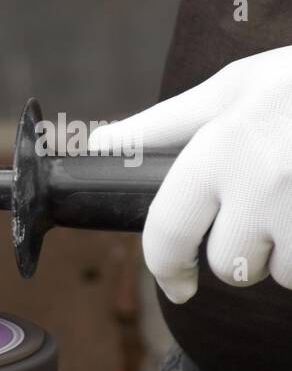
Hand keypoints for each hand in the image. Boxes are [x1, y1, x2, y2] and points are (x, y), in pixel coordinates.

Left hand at [89, 47, 291, 302]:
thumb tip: (97, 147)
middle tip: (273, 209)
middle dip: (248, 251)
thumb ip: (163, 127)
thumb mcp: (237, 87)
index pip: (168, 236)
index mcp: (221, 149)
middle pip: (232, 266)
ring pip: (285, 274)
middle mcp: (265, 184)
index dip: (166, 269)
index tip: (177, 283)